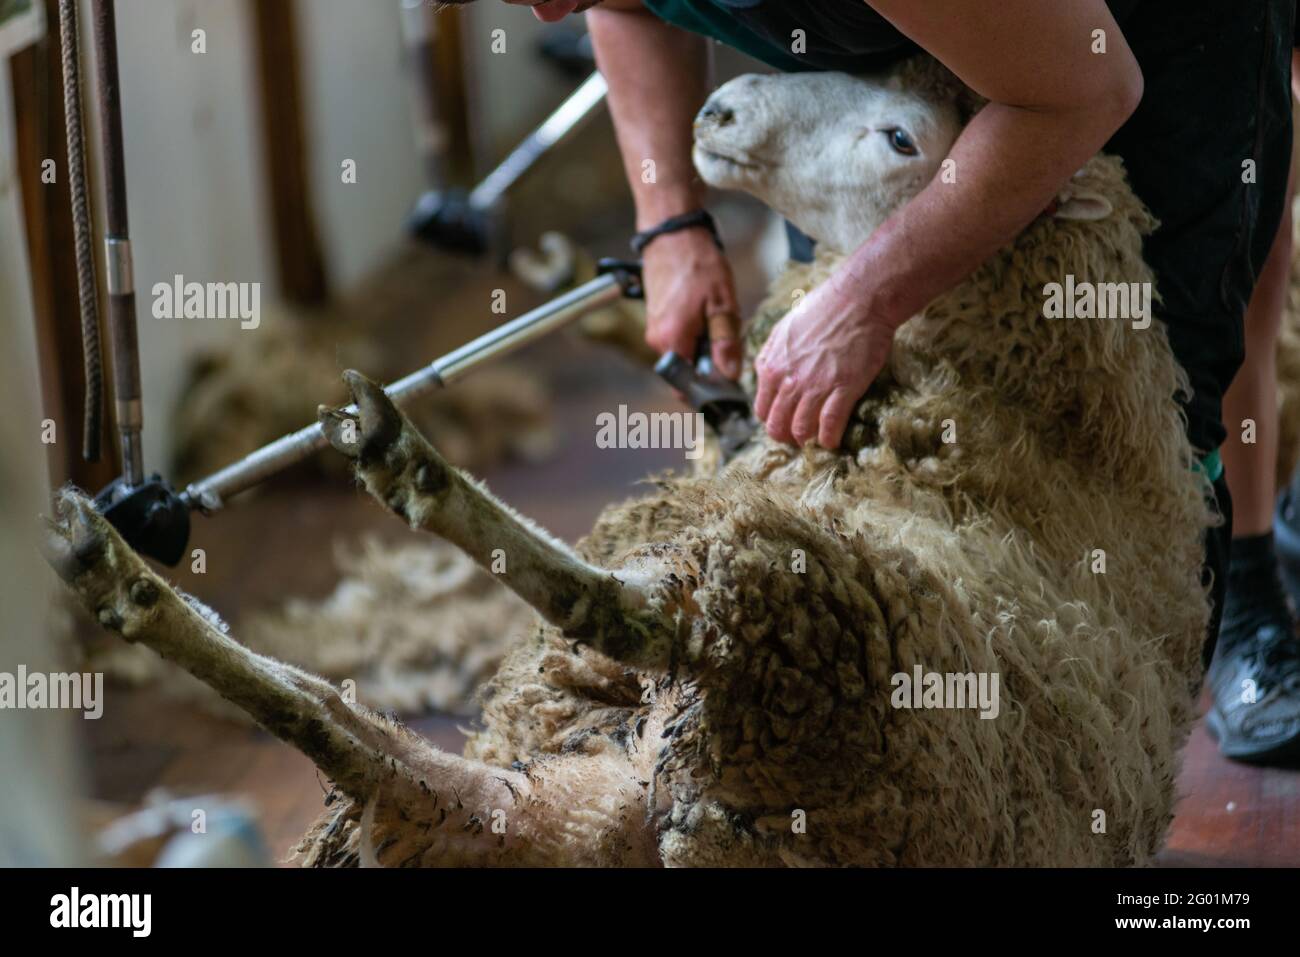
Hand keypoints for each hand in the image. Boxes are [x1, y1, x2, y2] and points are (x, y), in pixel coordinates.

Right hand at [641, 229, 742, 378]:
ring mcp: (653, 330)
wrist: (672, 234)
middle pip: (687, 371)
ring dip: (703, 347)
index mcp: (673, 341)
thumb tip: (730, 374)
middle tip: (728, 340)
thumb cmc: (698, 264)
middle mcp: (657, 341)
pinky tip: (704, 311)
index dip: (708, 391)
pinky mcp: (655, 319)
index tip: (727, 382)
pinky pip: (677, 339)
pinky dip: (694, 333)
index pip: (687, 388)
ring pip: (684, 353)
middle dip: (709, 364)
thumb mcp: (722, 304)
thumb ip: (725, 343)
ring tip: (715, 318)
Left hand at [754, 278, 898, 448]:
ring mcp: (816, 387)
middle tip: (800, 437)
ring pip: (802, 431)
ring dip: (808, 440)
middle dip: (787, 436)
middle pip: (778, 426)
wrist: (857, 300)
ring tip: (816, 439)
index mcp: (771, 367)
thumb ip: (770, 355)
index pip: (762, 410)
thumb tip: (764, 374)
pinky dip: (829, 439)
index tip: (785, 422)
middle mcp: (789, 381)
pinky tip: (832, 441)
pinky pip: (830, 425)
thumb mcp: (783, 329)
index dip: (773, 421)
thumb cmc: (822, 309)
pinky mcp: (843, 389)